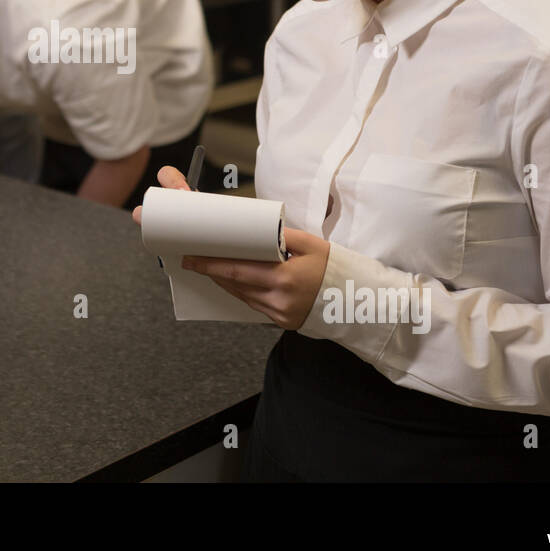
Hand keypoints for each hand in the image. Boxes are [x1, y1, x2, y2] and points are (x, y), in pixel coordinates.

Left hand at [132, 165, 330, 329]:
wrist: (357, 301)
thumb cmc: (334, 268)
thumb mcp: (310, 244)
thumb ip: (281, 236)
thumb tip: (255, 228)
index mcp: (284, 278)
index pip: (237, 271)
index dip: (211, 265)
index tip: (192, 258)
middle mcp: (279, 299)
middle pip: (235, 285)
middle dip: (211, 272)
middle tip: (192, 260)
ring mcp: (279, 314)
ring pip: (241, 297)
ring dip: (223, 283)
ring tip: (208, 268)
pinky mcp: (281, 322)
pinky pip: (253, 305)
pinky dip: (240, 292)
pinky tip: (232, 282)